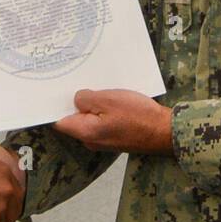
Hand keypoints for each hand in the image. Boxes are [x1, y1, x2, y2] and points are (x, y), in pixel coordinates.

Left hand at [53, 89, 173, 154]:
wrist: (166, 132)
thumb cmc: (137, 116)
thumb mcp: (107, 100)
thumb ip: (85, 98)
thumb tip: (77, 99)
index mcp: (85, 132)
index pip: (59, 120)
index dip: (55, 104)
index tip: (54, 88)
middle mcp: (90, 140)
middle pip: (74, 119)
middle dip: (75, 101)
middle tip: (76, 81)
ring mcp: (103, 140)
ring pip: (89, 118)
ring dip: (92, 104)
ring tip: (95, 86)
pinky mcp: (115, 136)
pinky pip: (102, 121)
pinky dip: (103, 110)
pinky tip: (110, 97)